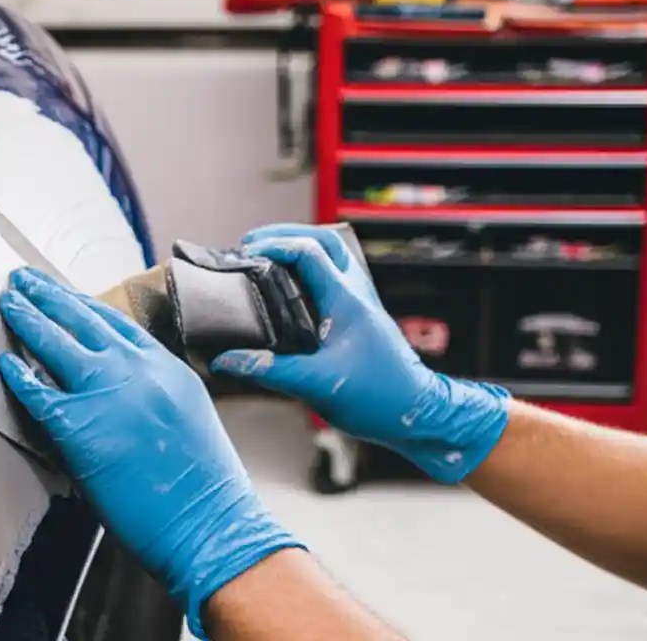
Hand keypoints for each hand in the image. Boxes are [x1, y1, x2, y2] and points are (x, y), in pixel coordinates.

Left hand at [0, 268, 300, 637]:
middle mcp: (135, 368)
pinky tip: (5, 364)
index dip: (82, 301)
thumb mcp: (187, 413)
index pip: (114, 320)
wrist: (208, 522)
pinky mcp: (78, 426)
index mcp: (164, 365)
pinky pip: (37, 391)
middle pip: (81, 318)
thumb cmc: (203, 484)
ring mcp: (105, 393)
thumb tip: (122, 385)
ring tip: (9, 301)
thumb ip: (154, 388)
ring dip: (27, 317)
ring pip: (55, 341)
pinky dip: (18, 375)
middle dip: (47, 293)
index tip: (63, 290)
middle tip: (24, 278)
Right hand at [210, 224, 508, 483]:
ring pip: (333, 256)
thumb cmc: (381, 397)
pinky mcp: (360, 318)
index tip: (246, 251)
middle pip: (325, 239)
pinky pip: (334, 279)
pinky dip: (309, 272)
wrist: (418, 413)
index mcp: (347, 300)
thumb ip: (269, 371)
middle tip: (254, 241)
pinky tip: (290, 291)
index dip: (274, 244)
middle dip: (286, 233)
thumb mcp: (317, 385)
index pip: (309, 251)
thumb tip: (228, 361)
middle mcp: (357, 294)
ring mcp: (361, 304)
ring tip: (267, 257)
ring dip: (301, 247)